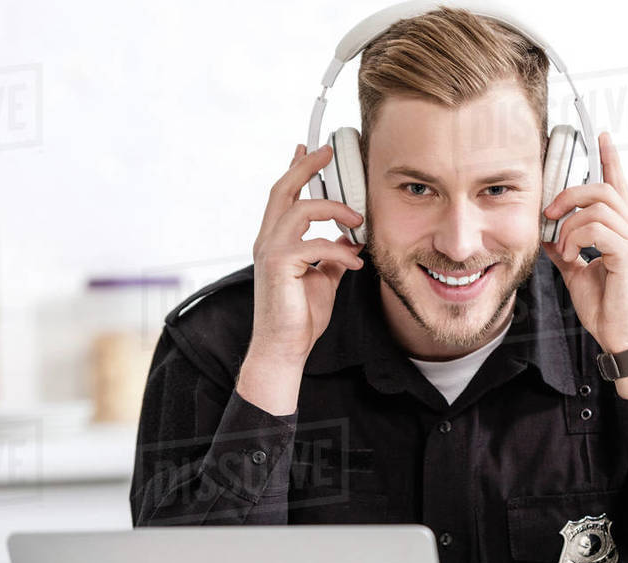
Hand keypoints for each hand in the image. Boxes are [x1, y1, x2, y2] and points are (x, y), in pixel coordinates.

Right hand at [249, 143, 364, 365]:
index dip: (294, 169)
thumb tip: (351, 237)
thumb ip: (333, 255)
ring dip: (335, 209)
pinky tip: (356, 261)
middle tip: (327, 151)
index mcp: (276, 240)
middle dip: (306, 165)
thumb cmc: (300, 316)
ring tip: (359, 221)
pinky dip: (341, 250)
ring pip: (301, 208)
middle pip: (283, 189)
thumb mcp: (324, 278)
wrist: (284, 347)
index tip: (309, 149)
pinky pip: (316, 243)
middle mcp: (268, 239)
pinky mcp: (280, 264)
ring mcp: (270, 250)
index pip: (283, 196)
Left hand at [542, 132, 627, 399]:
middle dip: (570, 194)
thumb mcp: (577, 274)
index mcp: (624, 232)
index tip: (600, 134)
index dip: (610, 158)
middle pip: (602, 188)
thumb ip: (564, 250)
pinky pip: (597, 228)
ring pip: (598, 206)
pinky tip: (570, 256)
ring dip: (569, 224)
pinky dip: (575, 238)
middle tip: (549, 215)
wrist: (622, 340)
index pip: (618, 185)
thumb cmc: (607, 310)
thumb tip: (545, 234)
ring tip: (562, 249)